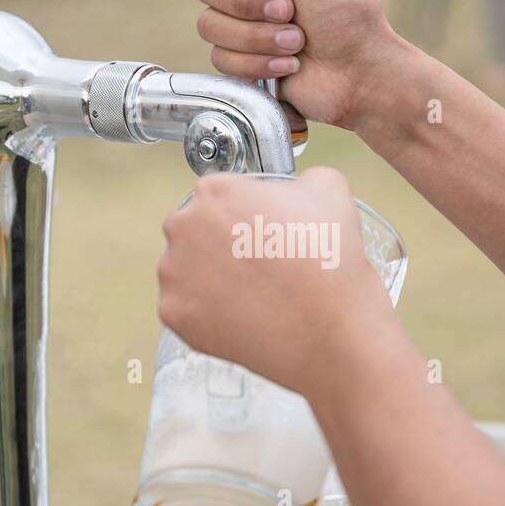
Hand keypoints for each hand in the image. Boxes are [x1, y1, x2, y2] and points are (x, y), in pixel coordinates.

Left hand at [157, 167, 394, 395]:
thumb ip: (299, 178)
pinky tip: (241, 315)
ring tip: (252, 293)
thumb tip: (292, 189)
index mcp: (215, 190)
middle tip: (257, 265)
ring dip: (210, 279)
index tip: (258, 233)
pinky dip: (207, 313)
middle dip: (219, 246)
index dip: (243, 215)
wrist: (330, 328)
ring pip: (185, 270)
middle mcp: (184, 226)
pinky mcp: (174, 313)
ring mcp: (174, 272)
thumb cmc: (329, 259)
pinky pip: (185, 308)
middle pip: (194, 231)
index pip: (217, 196)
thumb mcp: (329, 189)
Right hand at [194, 0, 406, 129]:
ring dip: (258, 37)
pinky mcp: (239, 62)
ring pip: (209, 25)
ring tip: (296, 42)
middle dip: (250, 4)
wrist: (360, 73)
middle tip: (291, 12)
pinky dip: (257, 63)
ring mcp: (239, 26)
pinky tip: (288, 65)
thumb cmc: (348, 16)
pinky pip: (220, 59)